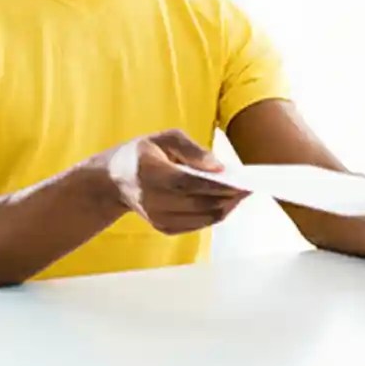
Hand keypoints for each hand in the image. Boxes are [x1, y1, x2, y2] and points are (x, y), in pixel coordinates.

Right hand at [91, 129, 248, 235]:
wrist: (114, 180)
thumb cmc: (143, 153)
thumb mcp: (164, 138)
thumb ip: (193, 150)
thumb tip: (219, 167)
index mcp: (150, 173)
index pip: (189, 183)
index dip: (218, 185)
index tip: (244, 182)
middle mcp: (152, 199)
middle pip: (199, 203)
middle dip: (228, 197)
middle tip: (250, 187)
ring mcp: (157, 217)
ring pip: (202, 218)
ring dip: (226, 207)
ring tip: (241, 194)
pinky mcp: (163, 227)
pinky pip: (197, 224)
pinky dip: (215, 214)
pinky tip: (226, 202)